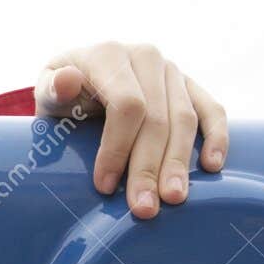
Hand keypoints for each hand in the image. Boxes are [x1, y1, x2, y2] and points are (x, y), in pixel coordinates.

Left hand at [35, 42, 228, 219]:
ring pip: (185, 119)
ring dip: (180, 163)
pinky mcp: (190, 86)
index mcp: (108, 55)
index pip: (126, 105)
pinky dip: (217, 137)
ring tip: (173, 198)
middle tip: (144, 208)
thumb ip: (53, 88)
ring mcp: (171, 71)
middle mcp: (145, 57)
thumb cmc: (60, 95)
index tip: (105, 186)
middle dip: (148, 167)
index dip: (117, 148)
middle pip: (156, 118)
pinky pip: (212, 110)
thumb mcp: (46, 91)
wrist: (79, 83)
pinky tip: (212, 167)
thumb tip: (67, 81)